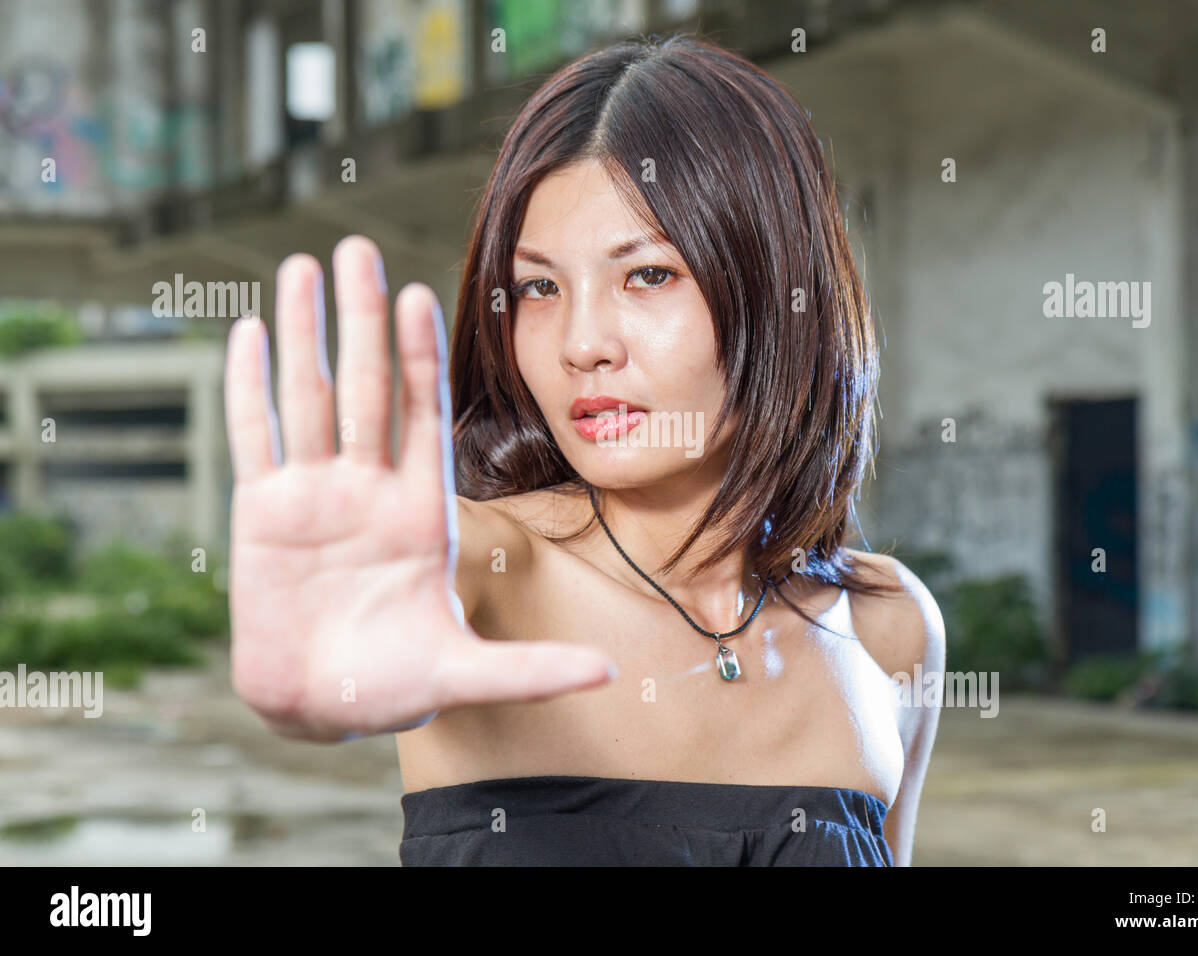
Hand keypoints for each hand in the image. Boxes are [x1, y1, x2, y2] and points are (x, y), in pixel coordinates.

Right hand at [223, 236, 614, 741]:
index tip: (423, 294)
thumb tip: (608, 675)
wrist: (321, 707)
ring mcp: (313, 495)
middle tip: (358, 248)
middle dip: (362, 319)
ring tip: (302, 267)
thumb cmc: (394, 686)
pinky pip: (254, 438)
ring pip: (308, 397)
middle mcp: (368, 489)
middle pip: (365, 387)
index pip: (423, 415)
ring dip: (303, 333)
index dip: (420, 356)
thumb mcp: (464, 676)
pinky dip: (249, 389)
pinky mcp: (261, 513)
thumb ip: (532, 669)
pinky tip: (249, 333)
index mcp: (421, 512)